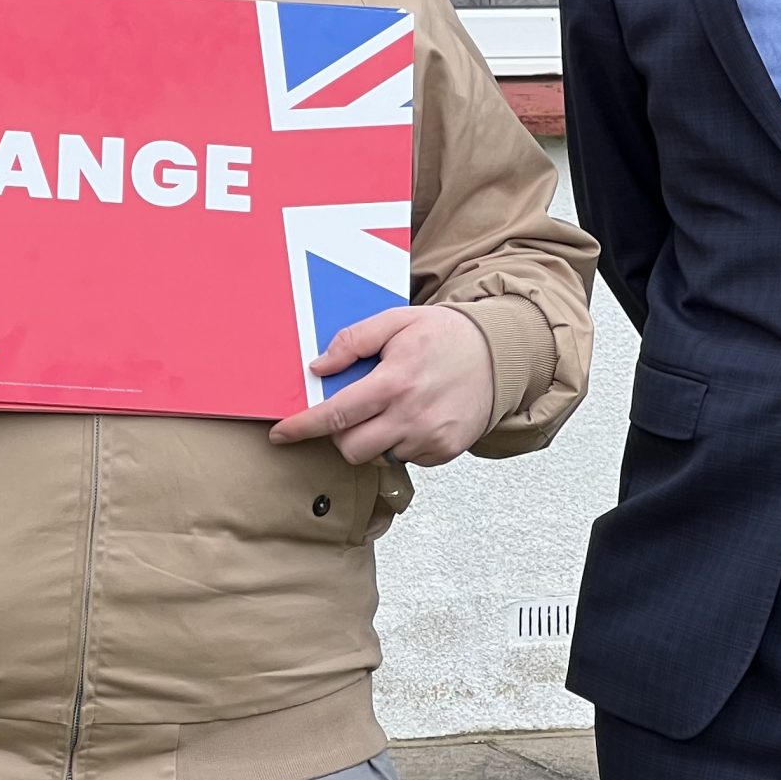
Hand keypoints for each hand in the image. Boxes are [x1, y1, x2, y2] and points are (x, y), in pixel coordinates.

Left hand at [267, 306, 494, 466]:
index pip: (337, 414)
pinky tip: (415, 416)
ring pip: (379, 456)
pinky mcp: (445, 451)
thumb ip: (353, 340)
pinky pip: (406, 458)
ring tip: (393, 407)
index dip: (303, 427)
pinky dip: (400, 442)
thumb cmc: (443, 334)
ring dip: (374, 438)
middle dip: (340, 435)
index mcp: (395, 381)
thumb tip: (318, 367)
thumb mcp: (397, 320)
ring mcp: (431, 438)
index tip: (280, 434)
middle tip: (351, 411)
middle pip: (352, 449)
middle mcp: (412, 415)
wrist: (499, 353)